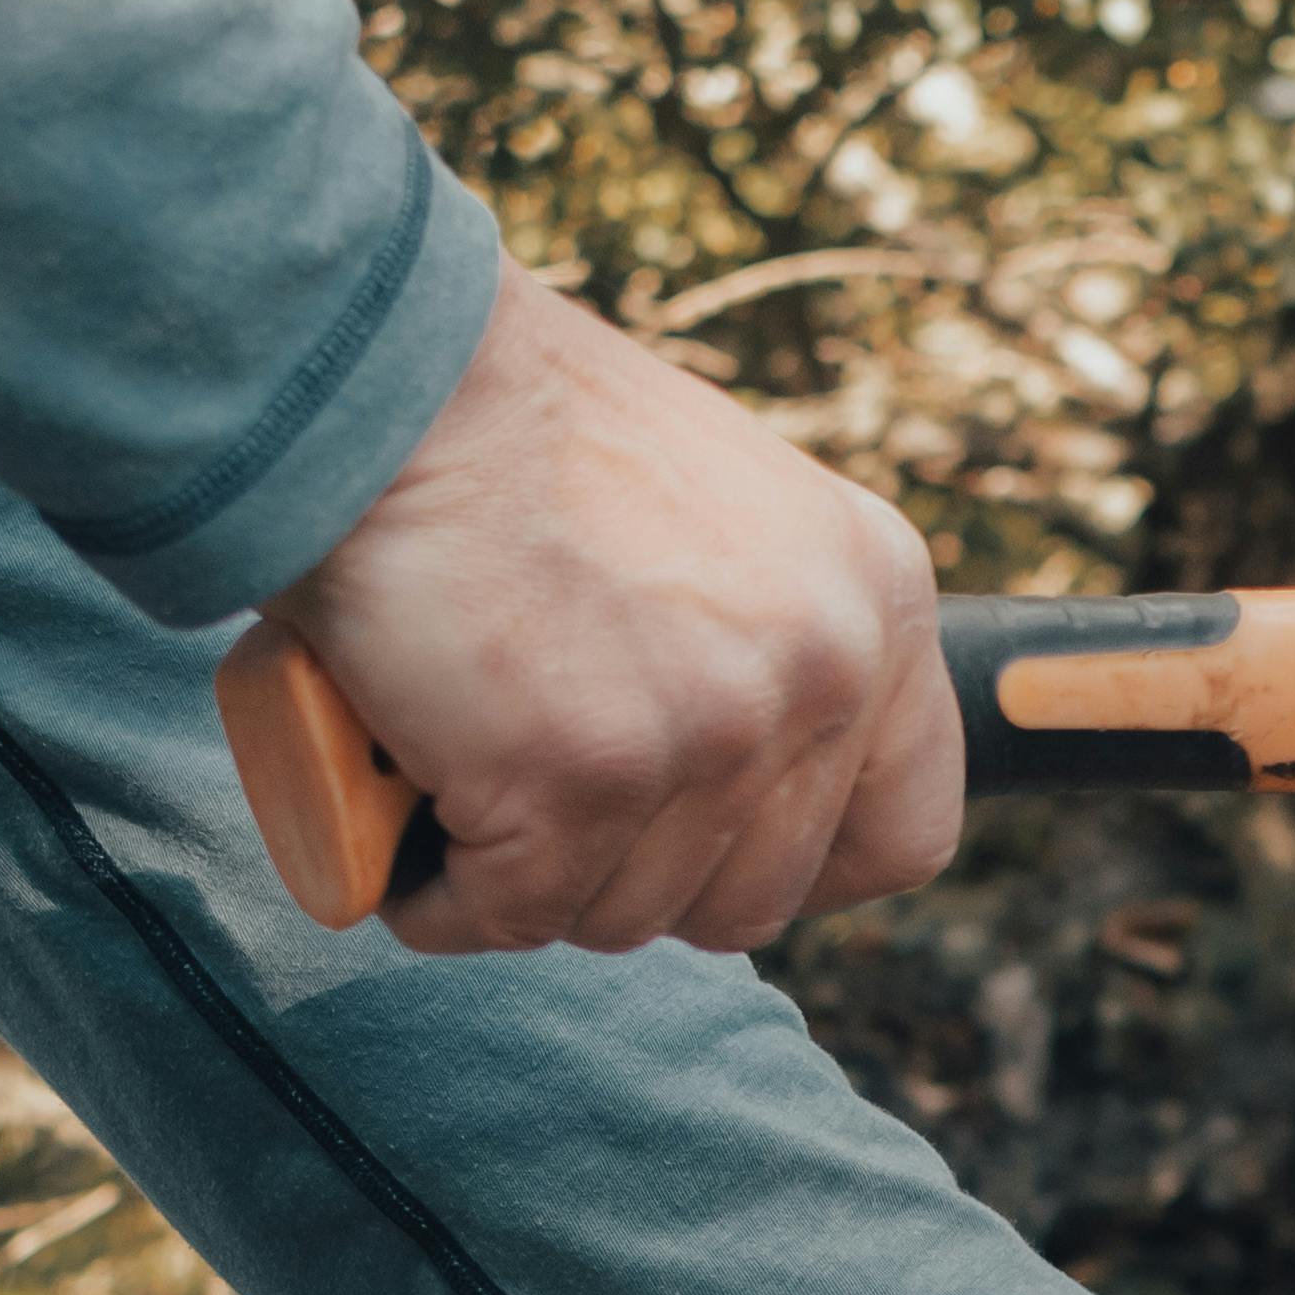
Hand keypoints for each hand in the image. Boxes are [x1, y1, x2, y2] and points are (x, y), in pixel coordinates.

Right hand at [268, 261, 963, 957]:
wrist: (389, 378)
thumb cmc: (525, 434)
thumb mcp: (730, 510)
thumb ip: (775, 631)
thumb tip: (758, 770)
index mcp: (879, 597)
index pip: (904, 834)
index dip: (803, 869)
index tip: (715, 852)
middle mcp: (822, 669)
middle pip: (752, 899)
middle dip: (641, 876)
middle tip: (551, 802)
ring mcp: (709, 731)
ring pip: (629, 914)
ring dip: (536, 879)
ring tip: (471, 777)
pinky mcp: (582, 778)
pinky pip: (514, 915)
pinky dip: (445, 898)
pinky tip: (408, 829)